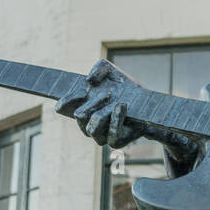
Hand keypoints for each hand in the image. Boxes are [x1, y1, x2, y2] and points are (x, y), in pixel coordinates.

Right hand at [62, 59, 198, 166]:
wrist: (147, 103)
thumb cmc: (125, 88)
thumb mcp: (112, 72)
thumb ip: (100, 68)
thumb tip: (89, 80)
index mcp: (83, 107)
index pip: (66, 108)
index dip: (63, 103)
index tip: (62, 100)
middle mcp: (88, 123)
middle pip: (79, 116)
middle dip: (92, 103)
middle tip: (106, 93)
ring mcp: (101, 135)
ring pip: (92, 128)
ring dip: (102, 112)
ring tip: (114, 100)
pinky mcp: (115, 141)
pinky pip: (111, 133)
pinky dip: (116, 118)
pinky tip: (121, 106)